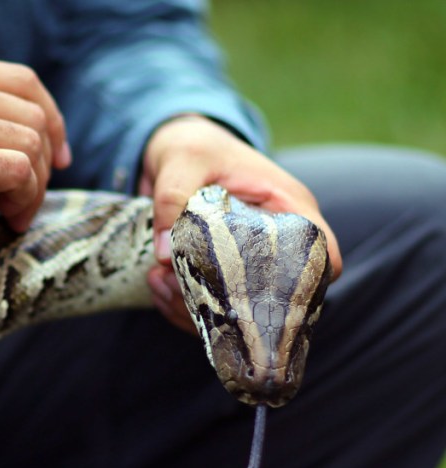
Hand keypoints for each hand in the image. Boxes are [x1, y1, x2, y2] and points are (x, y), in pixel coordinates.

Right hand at [0, 57, 70, 286]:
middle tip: (27, 199)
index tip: (57, 158)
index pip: (23, 81)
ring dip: (34, 186)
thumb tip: (34, 131)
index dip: (52, 120)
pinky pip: (17, 170)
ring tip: (13, 212)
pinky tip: (7, 217)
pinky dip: (24, 199)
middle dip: (43, 163)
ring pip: (30, 143)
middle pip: (33, 114)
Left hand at [139, 115, 342, 331]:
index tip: (261, 297)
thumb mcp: (183, 159)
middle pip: (276, 297)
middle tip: (182, 289)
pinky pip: (209, 307)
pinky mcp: (218, 274)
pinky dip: (180, 308)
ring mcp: (246, 262)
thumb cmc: (192, 146)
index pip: (323, 254)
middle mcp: (273, 241)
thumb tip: (165, 255)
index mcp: (287, 206)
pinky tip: (156, 286)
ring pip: (238, 309)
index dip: (308, 284)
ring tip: (159, 282)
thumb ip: (173, 197)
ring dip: (195, 310)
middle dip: (229, 307)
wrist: (172, 150)